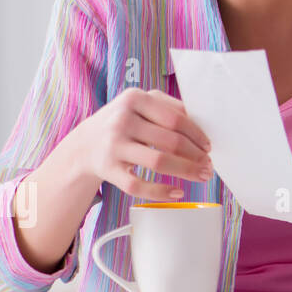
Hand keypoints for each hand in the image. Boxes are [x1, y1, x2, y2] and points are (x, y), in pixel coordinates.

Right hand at [66, 88, 212, 200]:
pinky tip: (177, 192)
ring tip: (201, 176)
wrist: (83, 145)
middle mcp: (121, 120)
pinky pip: (137, 185)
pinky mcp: (107, 169)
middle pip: (170, 141)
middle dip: (196, 155)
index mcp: (134, 98)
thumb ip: (169, 109)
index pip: (176, 118)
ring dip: (186, 171)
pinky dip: (161, 191)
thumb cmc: (123, 123)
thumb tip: (203, 129)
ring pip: (158, 162)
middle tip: (208, 165)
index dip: (196, 135)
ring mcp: (113, 145)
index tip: (208, 146)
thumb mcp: (140, 106)